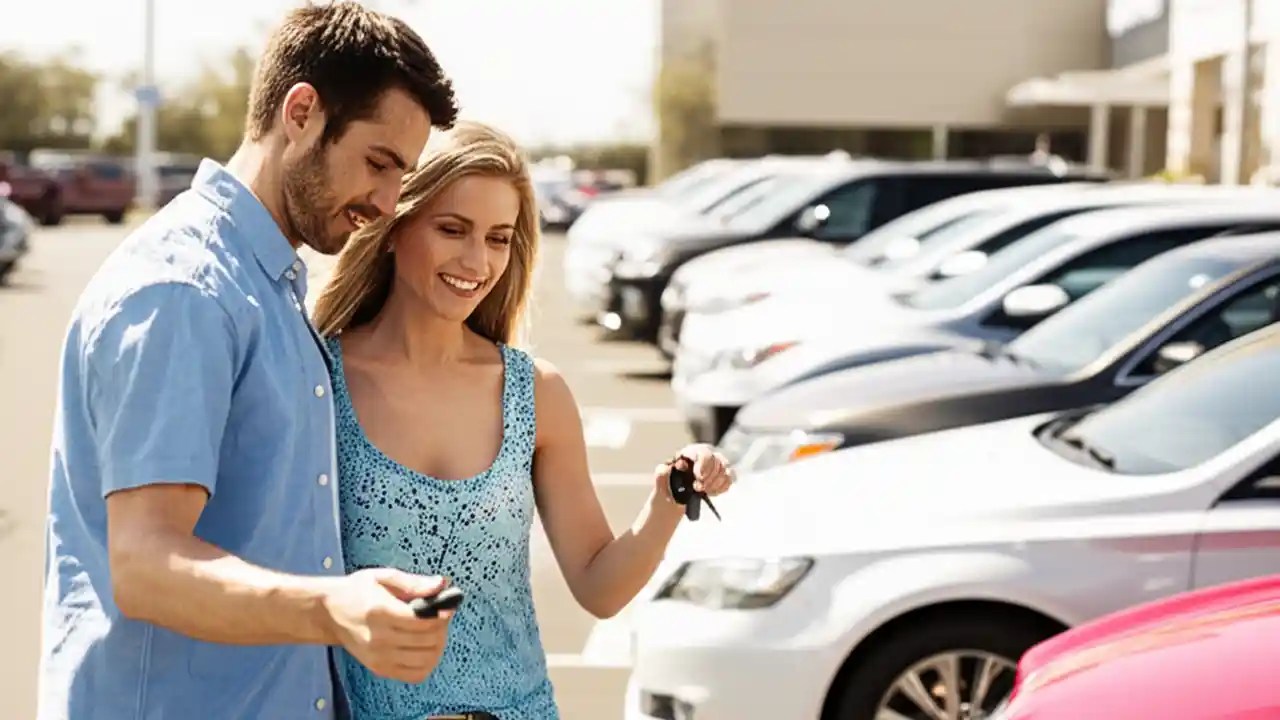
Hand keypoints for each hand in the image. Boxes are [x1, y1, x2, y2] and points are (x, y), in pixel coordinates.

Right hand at [321, 568, 454, 683]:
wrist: (329, 614)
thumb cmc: (357, 591)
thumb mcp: (383, 577)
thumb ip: (414, 582)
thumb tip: (442, 584)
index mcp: (380, 612)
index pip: (423, 621)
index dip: (442, 614)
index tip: (447, 606)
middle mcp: (379, 639)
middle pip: (428, 640)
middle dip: (442, 627)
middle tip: (440, 616)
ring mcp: (379, 658)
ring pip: (426, 659)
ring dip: (438, 645)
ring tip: (432, 631)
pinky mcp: (380, 669)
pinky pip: (416, 674)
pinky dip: (427, 662)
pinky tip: (423, 648)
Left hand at [657, 443, 734, 500]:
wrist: (675, 496)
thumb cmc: (668, 485)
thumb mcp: (660, 480)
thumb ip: (661, 473)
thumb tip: (666, 468)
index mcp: (690, 452)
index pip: (703, 453)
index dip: (704, 465)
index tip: (699, 478)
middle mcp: (705, 454)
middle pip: (717, 461)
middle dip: (709, 478)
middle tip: (698, 489)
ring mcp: (716, 464)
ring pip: (725, 470)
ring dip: (715, 484)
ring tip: (703, 492)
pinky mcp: (723, 474)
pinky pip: (730, 477)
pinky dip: (722, 487)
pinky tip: (712, 492)